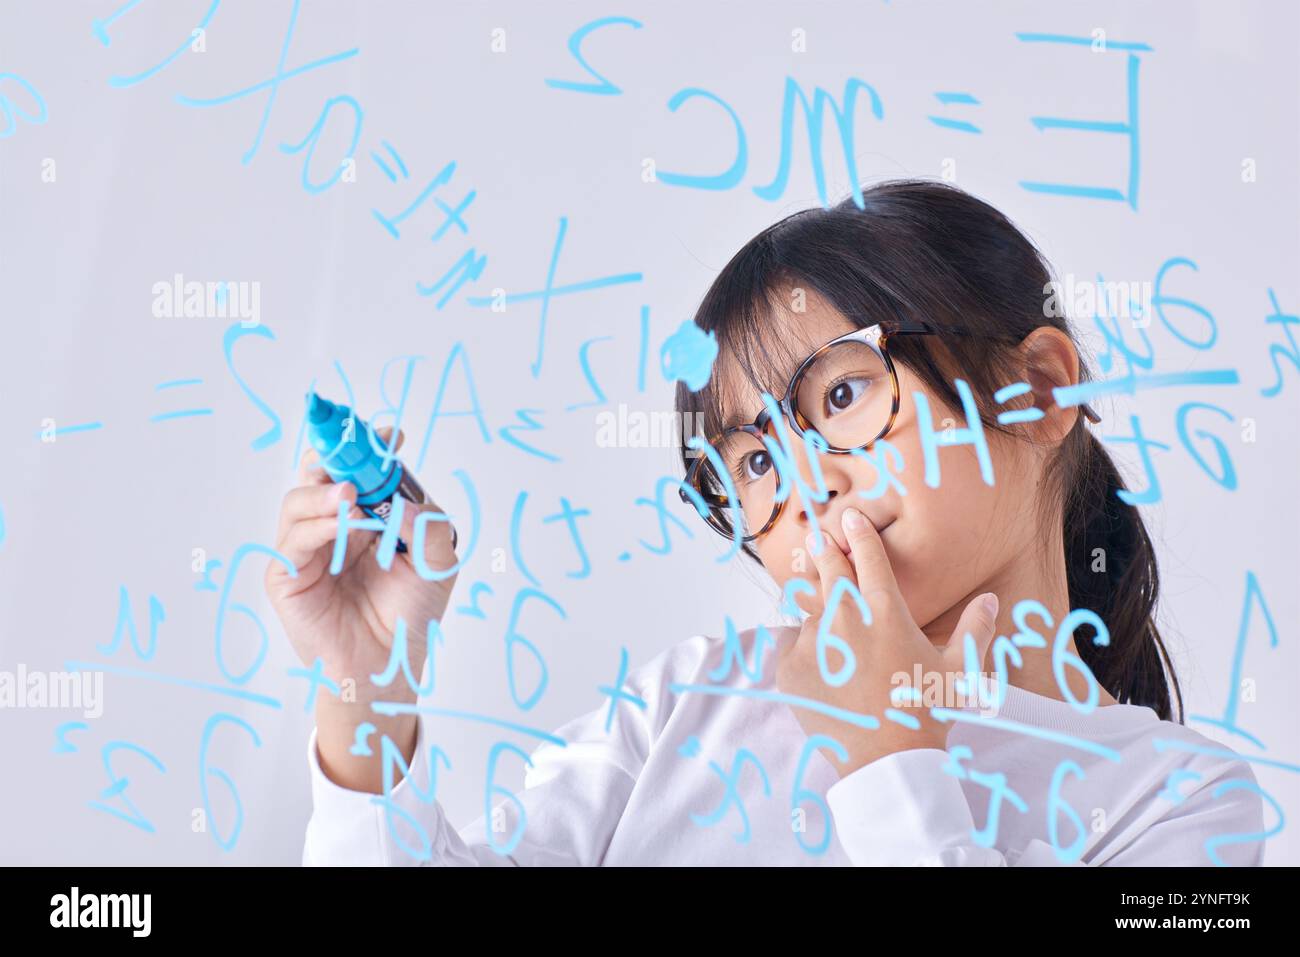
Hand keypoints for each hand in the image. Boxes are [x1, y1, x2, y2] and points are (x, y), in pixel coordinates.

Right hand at [263, 427, 459, 706]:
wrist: (390, 665)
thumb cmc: (410, 614)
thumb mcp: (438, 564)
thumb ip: (431, 527)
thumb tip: (406, 501)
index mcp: (366, 516)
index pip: (358, 470)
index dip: (368, 447)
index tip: (390, 434)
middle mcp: (332, 525)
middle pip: (320, 473)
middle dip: (336, 455)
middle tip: (357, 449)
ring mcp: (305, 549)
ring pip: (299, 499)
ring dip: (325, 491)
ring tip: (351, 495)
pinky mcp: (287, 576)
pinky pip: (293, 539)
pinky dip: (316, 524)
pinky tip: (342, 522)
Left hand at [775, 506, 999, 777]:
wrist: (886, 760)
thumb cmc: (925, 714)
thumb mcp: (957, 672)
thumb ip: (974, 631)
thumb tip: (989, 600)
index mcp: (886, 612)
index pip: (869, 559)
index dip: (859, 534)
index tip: (849, 518)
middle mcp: (846, 618)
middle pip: (830, 572)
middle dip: (823, 551)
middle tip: (816, 537)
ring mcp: (814, 641)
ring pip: (810, 614)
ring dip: (815, 611)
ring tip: (815, 610)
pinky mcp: (790, 667)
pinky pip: (790, 645)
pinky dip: (800, 647)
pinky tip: (812, 658)